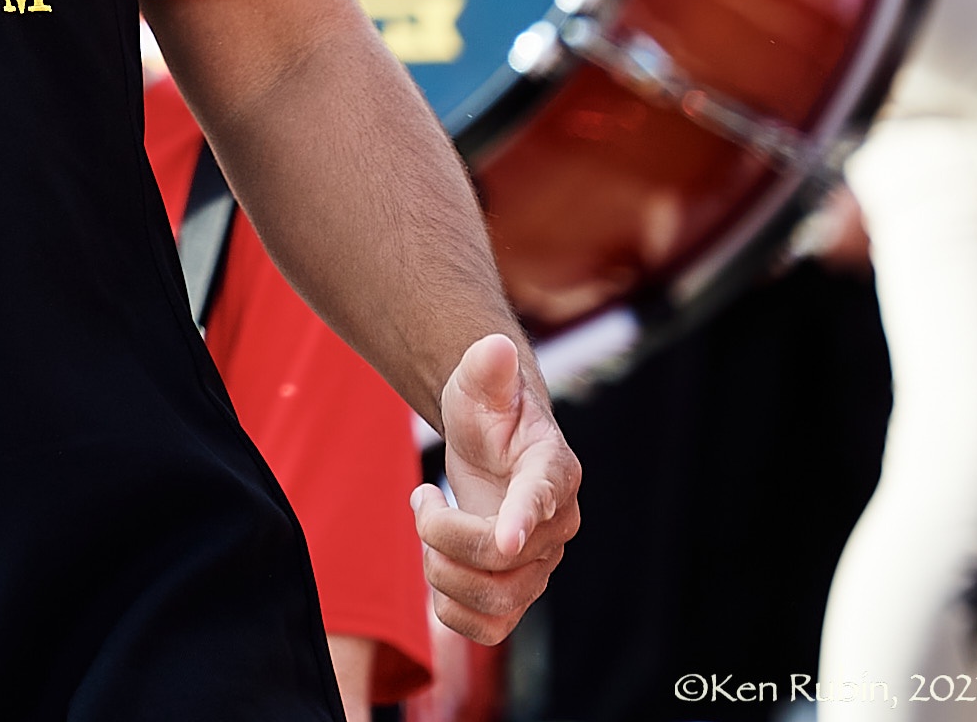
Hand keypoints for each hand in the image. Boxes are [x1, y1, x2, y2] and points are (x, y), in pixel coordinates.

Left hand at [412, 333, 578, 645]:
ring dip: (441, 573)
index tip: (504, 538)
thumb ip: (486, 368)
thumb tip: (494, 345)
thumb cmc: (487, 413)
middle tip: (420, 497)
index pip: (543, 497)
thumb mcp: (480, 385)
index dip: (523, 517)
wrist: (490, 449)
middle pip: (499, 558)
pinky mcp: (517, 596)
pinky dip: (451, 611)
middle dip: (440, 534)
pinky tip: (438, 568)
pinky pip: (488, 632)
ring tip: (430, 532)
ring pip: (494, 602)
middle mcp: (556, 527)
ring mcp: (539, 567)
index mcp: (553, 471)